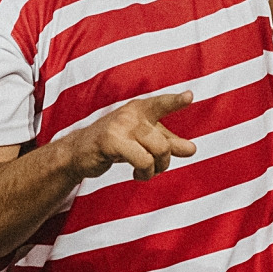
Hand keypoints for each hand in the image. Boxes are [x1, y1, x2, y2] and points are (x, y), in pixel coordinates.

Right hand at [62, 92, 197, 180]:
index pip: (161, 104)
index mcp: (141, 109)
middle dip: (164, 162)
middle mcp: (132, 114)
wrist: (79, 152)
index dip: (176, 101)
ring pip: (157, 152)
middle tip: (155, 168)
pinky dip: (144, 173)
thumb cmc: (116, 143)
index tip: (190, 97)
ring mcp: (120, 126)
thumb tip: (192, 149)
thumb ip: (168, 142)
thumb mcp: (144, 140)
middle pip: (164, 143)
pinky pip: (142, 161)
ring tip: (144, 172)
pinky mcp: (111, 141)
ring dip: (154, 170)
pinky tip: (136, 174)